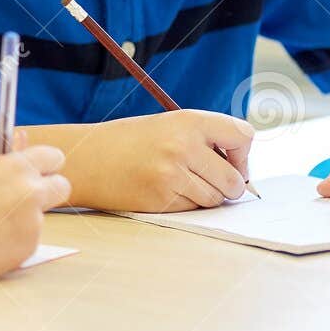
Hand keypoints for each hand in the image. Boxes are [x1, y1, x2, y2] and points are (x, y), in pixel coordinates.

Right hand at [0, 145, 69, 284]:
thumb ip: (4, 157)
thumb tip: (23, 135)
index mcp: (16, 166)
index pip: (54, 156)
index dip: (48, 164)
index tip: (42, 169)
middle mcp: (31, 191)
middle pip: (63, 185)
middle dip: (51, 189)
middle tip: (30, 196)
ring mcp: (34, 220)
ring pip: (41, 215)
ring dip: (26, 218)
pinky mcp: (31, 245)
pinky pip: (30, 237)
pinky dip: (17, 239)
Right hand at [66, 110, 253, 211]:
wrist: (86, 158)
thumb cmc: (129, 142)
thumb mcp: (168, 126)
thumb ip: (204, 140)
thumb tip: (243, 173)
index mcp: (188, 121)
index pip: (243, 136)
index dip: (242, 154)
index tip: (230, 161)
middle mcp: (183, 146)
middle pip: (234, 179)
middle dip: (228, 186)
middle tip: (210, 182)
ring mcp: (172, 174)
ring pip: (215, 199)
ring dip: (204, 198)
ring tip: (179, 183)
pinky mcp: (161, 199)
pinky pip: (192, 210)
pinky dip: (184, 205)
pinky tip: (163, 191)